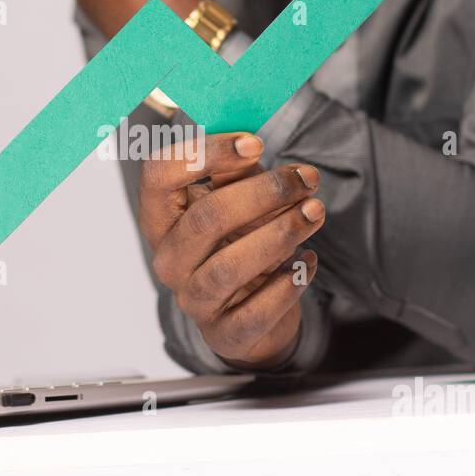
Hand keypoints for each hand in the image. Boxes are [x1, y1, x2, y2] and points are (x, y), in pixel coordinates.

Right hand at [138, 133, 324, 368]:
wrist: (250, 312)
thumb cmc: (238, 243)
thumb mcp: (236, 199)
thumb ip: (238, 173)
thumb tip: (252, 144)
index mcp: (162, 216)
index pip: (160, 175)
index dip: (206, 153)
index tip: (254, 142)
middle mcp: (169, 259)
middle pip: (205, 218)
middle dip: (263, 193)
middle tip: (307, 178)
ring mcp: (193, 299)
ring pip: (230, 265)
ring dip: (280, 234)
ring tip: (314, 213)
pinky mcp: (225, 333)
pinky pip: (256, 311)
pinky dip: (288, 284)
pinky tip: (308, 262)